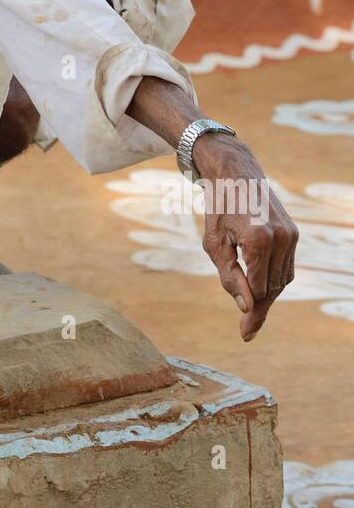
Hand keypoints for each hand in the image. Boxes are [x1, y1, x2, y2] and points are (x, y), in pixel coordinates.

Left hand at [193, 133, 297, 340]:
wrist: (235, 173)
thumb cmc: (219, 207)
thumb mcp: (214, 244)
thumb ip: (230, 277)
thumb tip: (247, 308)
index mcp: (258, 240)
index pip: (259, 291)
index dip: (250, 312)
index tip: (245, 334)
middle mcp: (280, 238)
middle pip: (273, 289)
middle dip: (259, 308)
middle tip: (247, 331)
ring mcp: (290, 235)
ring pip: (283, 280)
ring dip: (268, 295)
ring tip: (252, 312)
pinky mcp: (293, 233)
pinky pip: (287, 267)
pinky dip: (274, 280)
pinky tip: (260, 287)